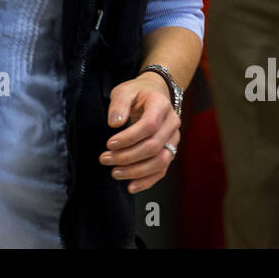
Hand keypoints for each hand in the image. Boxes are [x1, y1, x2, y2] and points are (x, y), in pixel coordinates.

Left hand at [99, 72, 181, 193]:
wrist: (155, 94)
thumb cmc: (137, 93)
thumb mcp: (124, 90)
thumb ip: (119, 104)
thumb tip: (114, 123)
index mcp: (161, 105)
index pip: (149, 125)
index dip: (129, 137)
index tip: (109, 144)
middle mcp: (172, 123)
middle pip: (153, 146)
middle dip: (128, 156)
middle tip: (105, 159)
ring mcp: (173, 139)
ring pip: (160, 161)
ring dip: (136, 171)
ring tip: (114, 173)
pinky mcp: (170, 151)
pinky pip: (162, 170)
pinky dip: (147, 181)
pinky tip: (131, 186)